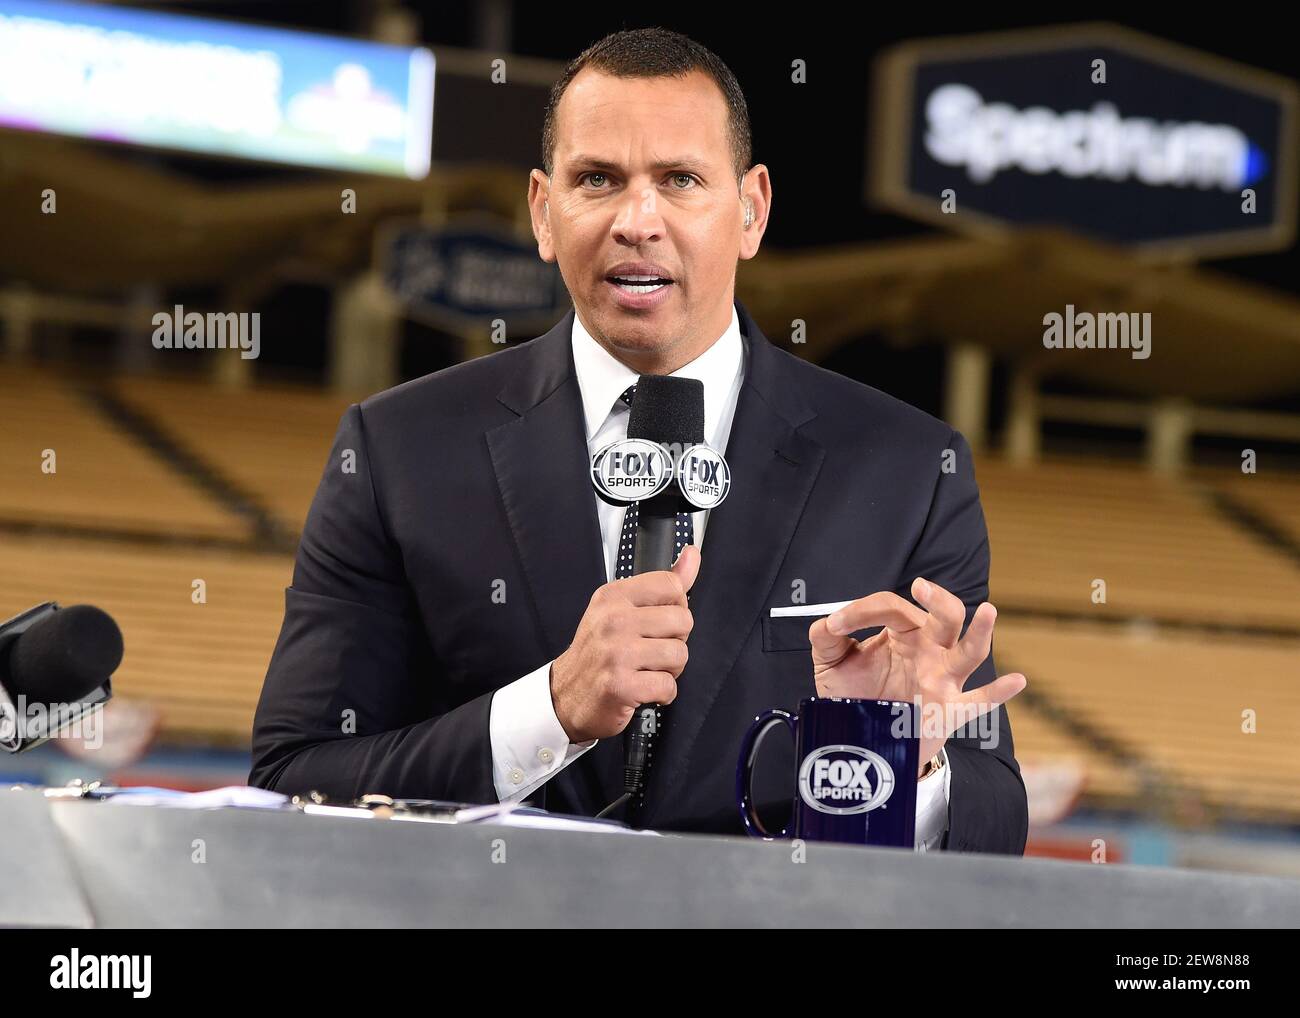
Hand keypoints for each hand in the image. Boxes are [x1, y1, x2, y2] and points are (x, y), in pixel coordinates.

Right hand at [551, 545, 700, 743]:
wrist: (565, 695)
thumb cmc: (598, 651)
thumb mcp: (620, 610)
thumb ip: (660, 585)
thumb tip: (692, 554)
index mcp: (613, 596)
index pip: (671, 585)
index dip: (675, 608)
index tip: (657, 623)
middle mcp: (613, 620)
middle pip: (683, 621)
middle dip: (676, 641)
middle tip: (652, 651)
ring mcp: (616, 653)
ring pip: (680, 654)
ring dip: (670, 669)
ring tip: (647, 670)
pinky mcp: (621, 686)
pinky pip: (668, 686)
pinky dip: (662, 694)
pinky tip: (644, 690)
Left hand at [807, 577, 1025, 776]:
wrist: (863, 740)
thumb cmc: (856, 695)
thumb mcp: (832, 663)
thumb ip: (825, 638)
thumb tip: (828, 624)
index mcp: (903, 632)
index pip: (891, 607)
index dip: (861, 611)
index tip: (836, 626)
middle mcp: (929, 650)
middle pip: (945, 616)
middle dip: (938, 599)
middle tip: (922, 587)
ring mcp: (943, 679)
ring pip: (968, 651)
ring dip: (979, 632)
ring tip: (988, 610)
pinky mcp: (948, 711)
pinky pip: (978, 701)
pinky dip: (998, 692)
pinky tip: (1016, 681)